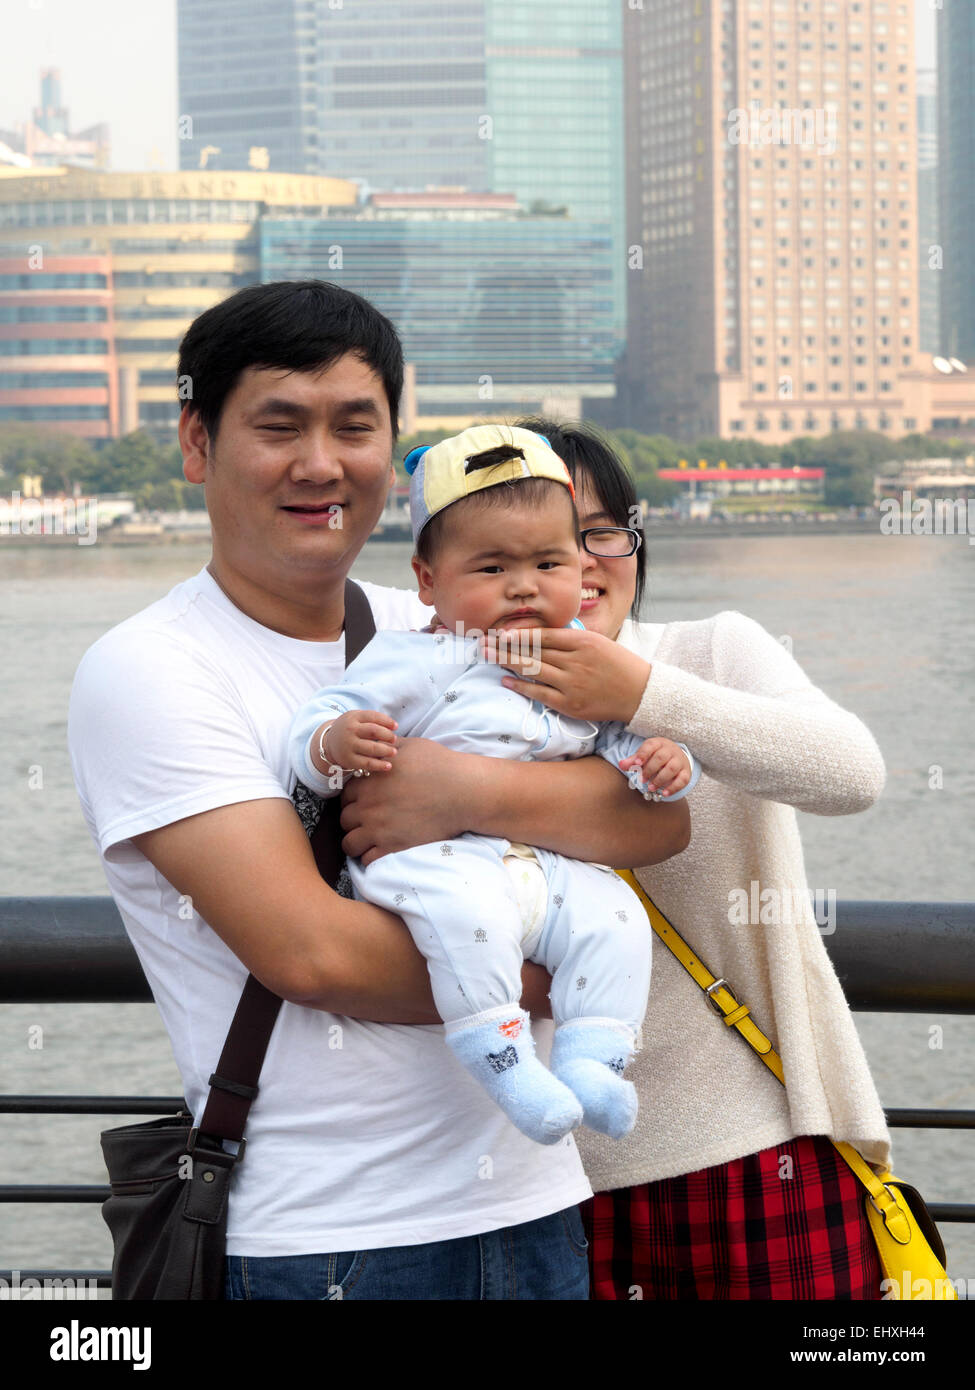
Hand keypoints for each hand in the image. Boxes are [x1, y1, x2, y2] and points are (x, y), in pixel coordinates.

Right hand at [313, 711, 397, 777]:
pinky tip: (388, 766)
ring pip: (372, 748)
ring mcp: (349, 745)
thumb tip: (394, 726)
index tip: (396, 726)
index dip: (387, 721)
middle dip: (387, 735)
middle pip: (373, 731)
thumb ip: (373, 719)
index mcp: (354, 717)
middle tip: (394, 739)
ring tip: (394, 752)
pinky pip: (367, 763)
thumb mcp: (357, 718)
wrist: (329, 742)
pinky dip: (379, 765)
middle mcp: (350, 730)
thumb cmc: (351, 729)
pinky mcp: (349, 760)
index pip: (373, 716)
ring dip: (386, 750)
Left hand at [340, 738, 469, 863]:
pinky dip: (369, 856)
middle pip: (344, 818)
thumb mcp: (410, 747)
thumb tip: (378, 745)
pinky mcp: (393, 846)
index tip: (363, 801)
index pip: (345, 795)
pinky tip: (380, 849)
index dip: (353, 798)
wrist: (463, 791)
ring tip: (368, 839)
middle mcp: (369, 806)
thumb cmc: (440, 765)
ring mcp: (379, 828)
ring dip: (356, 840)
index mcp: (370, 782)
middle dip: (353, 819)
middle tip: (367, 820)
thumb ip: (387, 749)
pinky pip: (367, 859)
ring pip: (349, 842)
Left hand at [483, 626, 650, 724]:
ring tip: (487, 657)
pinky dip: (521, 687)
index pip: (542, 635)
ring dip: (506, 663)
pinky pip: (539, 694)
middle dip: (503, 647)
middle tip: (482, 643)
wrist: (640, 693)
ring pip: (532, 670)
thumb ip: (570, 639)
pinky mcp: (570, 704)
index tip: (499, 633)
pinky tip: (506, 680)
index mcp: (582, 641)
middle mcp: (575, 661)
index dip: (517, 634)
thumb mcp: (598, 642)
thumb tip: (538, 635)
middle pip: (532, 652)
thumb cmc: (617, 665)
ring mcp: (572, 684)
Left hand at [619, 737, 690, 797]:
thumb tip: (621, 765)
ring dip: (660, 779)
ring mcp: (680, 761)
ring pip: (672, 768)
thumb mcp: (644, 755)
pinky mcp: (686, 772)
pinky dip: (674, 787)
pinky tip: (664, 793)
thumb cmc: (656, 756)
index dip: (643, 754)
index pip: (651, 745)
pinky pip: (682, 780)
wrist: (677, 756)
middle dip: (650, 769)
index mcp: (658, 743)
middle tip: (641, 780)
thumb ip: (633, 761)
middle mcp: (670, 750)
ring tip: (650, 788)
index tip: (636, 763)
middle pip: (661, 757)